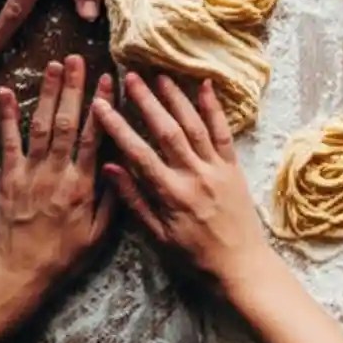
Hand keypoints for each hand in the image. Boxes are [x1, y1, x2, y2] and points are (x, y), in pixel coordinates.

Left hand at [0, 55, 115, 292]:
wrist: (20, 273)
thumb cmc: (63, 256)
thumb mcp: (99, 235)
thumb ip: (114, 200)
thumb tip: (124, 166)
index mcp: (83, 186)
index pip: (95, 137)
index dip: (102, 106)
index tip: (108, 80)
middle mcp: (57, 173)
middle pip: (67, 122)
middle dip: (73, 88)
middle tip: (77, 59)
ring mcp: (30, 173)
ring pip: (41, 125)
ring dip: (47, 93)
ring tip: (52, 65)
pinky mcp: (8, 177)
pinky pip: (8, 142)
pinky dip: (7, 116)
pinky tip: (6, 92)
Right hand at [91, 73, 272, 286]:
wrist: (242, 267)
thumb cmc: (195, 257)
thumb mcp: (157, 236)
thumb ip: (134, 200)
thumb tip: (109, 167)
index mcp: (171, 194)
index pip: (138, 153)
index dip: (118, 126)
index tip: (101, 105)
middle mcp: (194, 176)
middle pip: (167, 130)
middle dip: (147, 101)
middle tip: (130, 77)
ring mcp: (217, 169)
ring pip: (194, 125)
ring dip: (176, 98)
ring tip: (159, 75)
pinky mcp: (234, 167)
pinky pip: (224, 133)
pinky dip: (215, 109)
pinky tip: (206, 86)